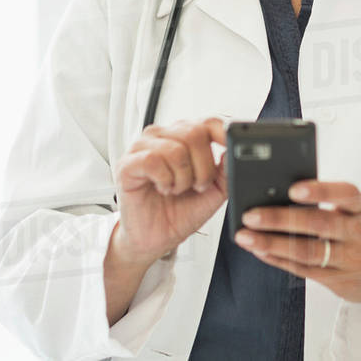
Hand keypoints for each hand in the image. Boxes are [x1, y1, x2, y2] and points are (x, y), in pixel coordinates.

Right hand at [111, 118, 228, 264]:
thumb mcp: (214, 192)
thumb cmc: (180, 212)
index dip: (224, 134)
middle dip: (204, 167)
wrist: (155, 239)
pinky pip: (153, 160)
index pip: (209, 122)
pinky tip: (164, 188)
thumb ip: (226, 170)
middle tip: (198, 186)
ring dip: (184, 177)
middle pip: (195, 132)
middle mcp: (164, 137)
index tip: (233, 149)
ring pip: (175, 148)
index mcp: (185, 138)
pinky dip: (165, 179)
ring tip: (177, 189)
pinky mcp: (127, 164)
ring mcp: (143, 148)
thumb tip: (233, 151)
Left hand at [234, 181, 360, 317]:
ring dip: (272, 243)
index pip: (346, 194)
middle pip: (319, 224)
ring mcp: (349, 259)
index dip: (321, 191)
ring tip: (246, 236)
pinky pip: (303, 269)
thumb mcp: (353, 211)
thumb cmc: (359, 230)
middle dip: (281, 218)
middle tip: (252, 215)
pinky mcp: (337, 280)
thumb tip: (279, 189)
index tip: (294, 188)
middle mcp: (358, 232)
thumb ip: (327, 201)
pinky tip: (259, 250)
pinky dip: (278, 259)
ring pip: (308, 251)